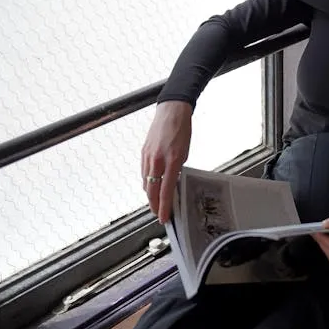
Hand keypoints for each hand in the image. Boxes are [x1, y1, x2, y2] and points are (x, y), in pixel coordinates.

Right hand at [141, 100, 192, 222]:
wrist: (171, 111)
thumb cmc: (182, 131)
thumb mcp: (185, 152)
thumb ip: (177, 169)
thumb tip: (171, 183)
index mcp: (172, 160)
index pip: (166, 190)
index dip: (164, 207)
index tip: (164, 218)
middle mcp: (157, 160)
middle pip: (151, 190)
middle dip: (154, 205)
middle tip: (158, 214)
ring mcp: (148, 156)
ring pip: (145, 182)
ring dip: (150, 195)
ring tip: (155, 204)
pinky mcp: (143, 152)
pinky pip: (143, 172)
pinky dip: (146, 182)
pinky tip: (151, 186)